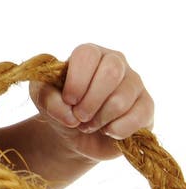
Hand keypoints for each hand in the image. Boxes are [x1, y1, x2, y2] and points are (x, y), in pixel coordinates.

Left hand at [29, 43, 154, 161]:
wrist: (75, 135)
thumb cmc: (59, 106)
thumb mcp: (41, 97)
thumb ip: (48, 99)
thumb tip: (70, 115)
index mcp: (90, 53)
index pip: (88, 55)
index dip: (77, 79)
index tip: (68, 100)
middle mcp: (116, 62)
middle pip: (111, 72)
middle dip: (91, 101)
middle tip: (79, 116)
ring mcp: (134, 83)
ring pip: (122, 98)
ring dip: (100, 118)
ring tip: (89, 124)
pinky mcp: (146, 106)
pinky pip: (138, 116)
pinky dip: (118, 129)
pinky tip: (108, 130)